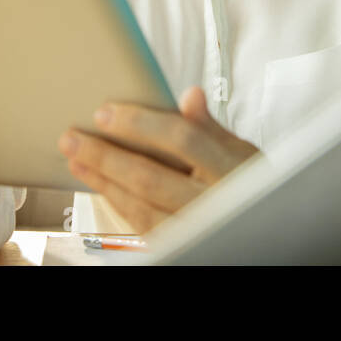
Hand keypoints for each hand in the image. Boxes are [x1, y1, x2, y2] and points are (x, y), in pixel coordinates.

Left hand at [58, 85, 258, 232]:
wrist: (267, 229)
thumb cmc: (248, 182)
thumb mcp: (242, 151)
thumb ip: (211, 127)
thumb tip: (190, 95)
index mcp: (230, 168)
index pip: (182, 139)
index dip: (141, 124)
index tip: (105, 112)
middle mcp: (212, 202)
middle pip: (150, 176)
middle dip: (106, 155)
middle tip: (72, 138)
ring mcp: (195, 228)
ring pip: (140, 206)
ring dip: (103, 181)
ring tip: (76, 159)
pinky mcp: (181, 245)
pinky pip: (142, 226)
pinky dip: (117, 203)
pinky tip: (100, 185)